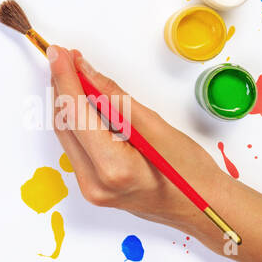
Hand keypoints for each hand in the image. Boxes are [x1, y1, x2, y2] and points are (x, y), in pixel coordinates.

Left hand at [46, 45, 224, 236]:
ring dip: (67, 101)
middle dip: (62, 86)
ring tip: (72, 71)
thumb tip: (85, 72)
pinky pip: (76, 145)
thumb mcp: (156, 126)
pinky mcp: (92, 186)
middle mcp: (94, 183)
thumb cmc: (190, 173)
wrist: (202, 208)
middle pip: (65, 124)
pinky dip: (76, 120)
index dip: (65, 78)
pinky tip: (81, 99)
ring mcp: (90, 189)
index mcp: (112, 168)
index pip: (75, 113)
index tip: (58, 52)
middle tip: (65, 56)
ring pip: (67, 134)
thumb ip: (114, 97)